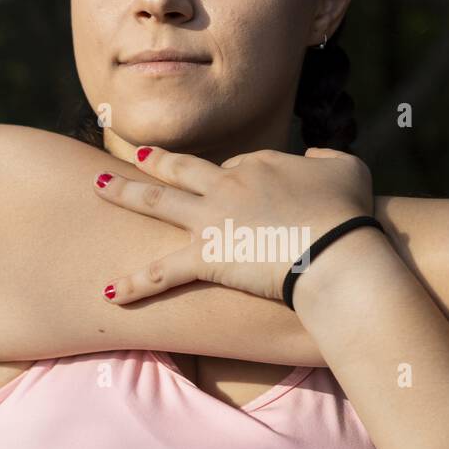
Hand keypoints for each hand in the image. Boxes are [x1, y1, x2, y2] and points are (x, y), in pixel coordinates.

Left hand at [93, 145, 373, 302]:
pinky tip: (110, 293)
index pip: (237, 165)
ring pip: (157, 202)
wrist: (336, 250)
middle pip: (182, 168)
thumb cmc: (349, 212)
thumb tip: (316, 156)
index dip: (238, 178)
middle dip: (157, 161)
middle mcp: (226, 184)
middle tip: (138, 156)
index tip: (244, 192)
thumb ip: (327, 157)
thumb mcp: (347, 168)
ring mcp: (211, 219)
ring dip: (125, 193)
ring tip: (98, 186)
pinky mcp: (206, 257)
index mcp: (259, 164)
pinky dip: (136, 283)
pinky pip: (162, 272)